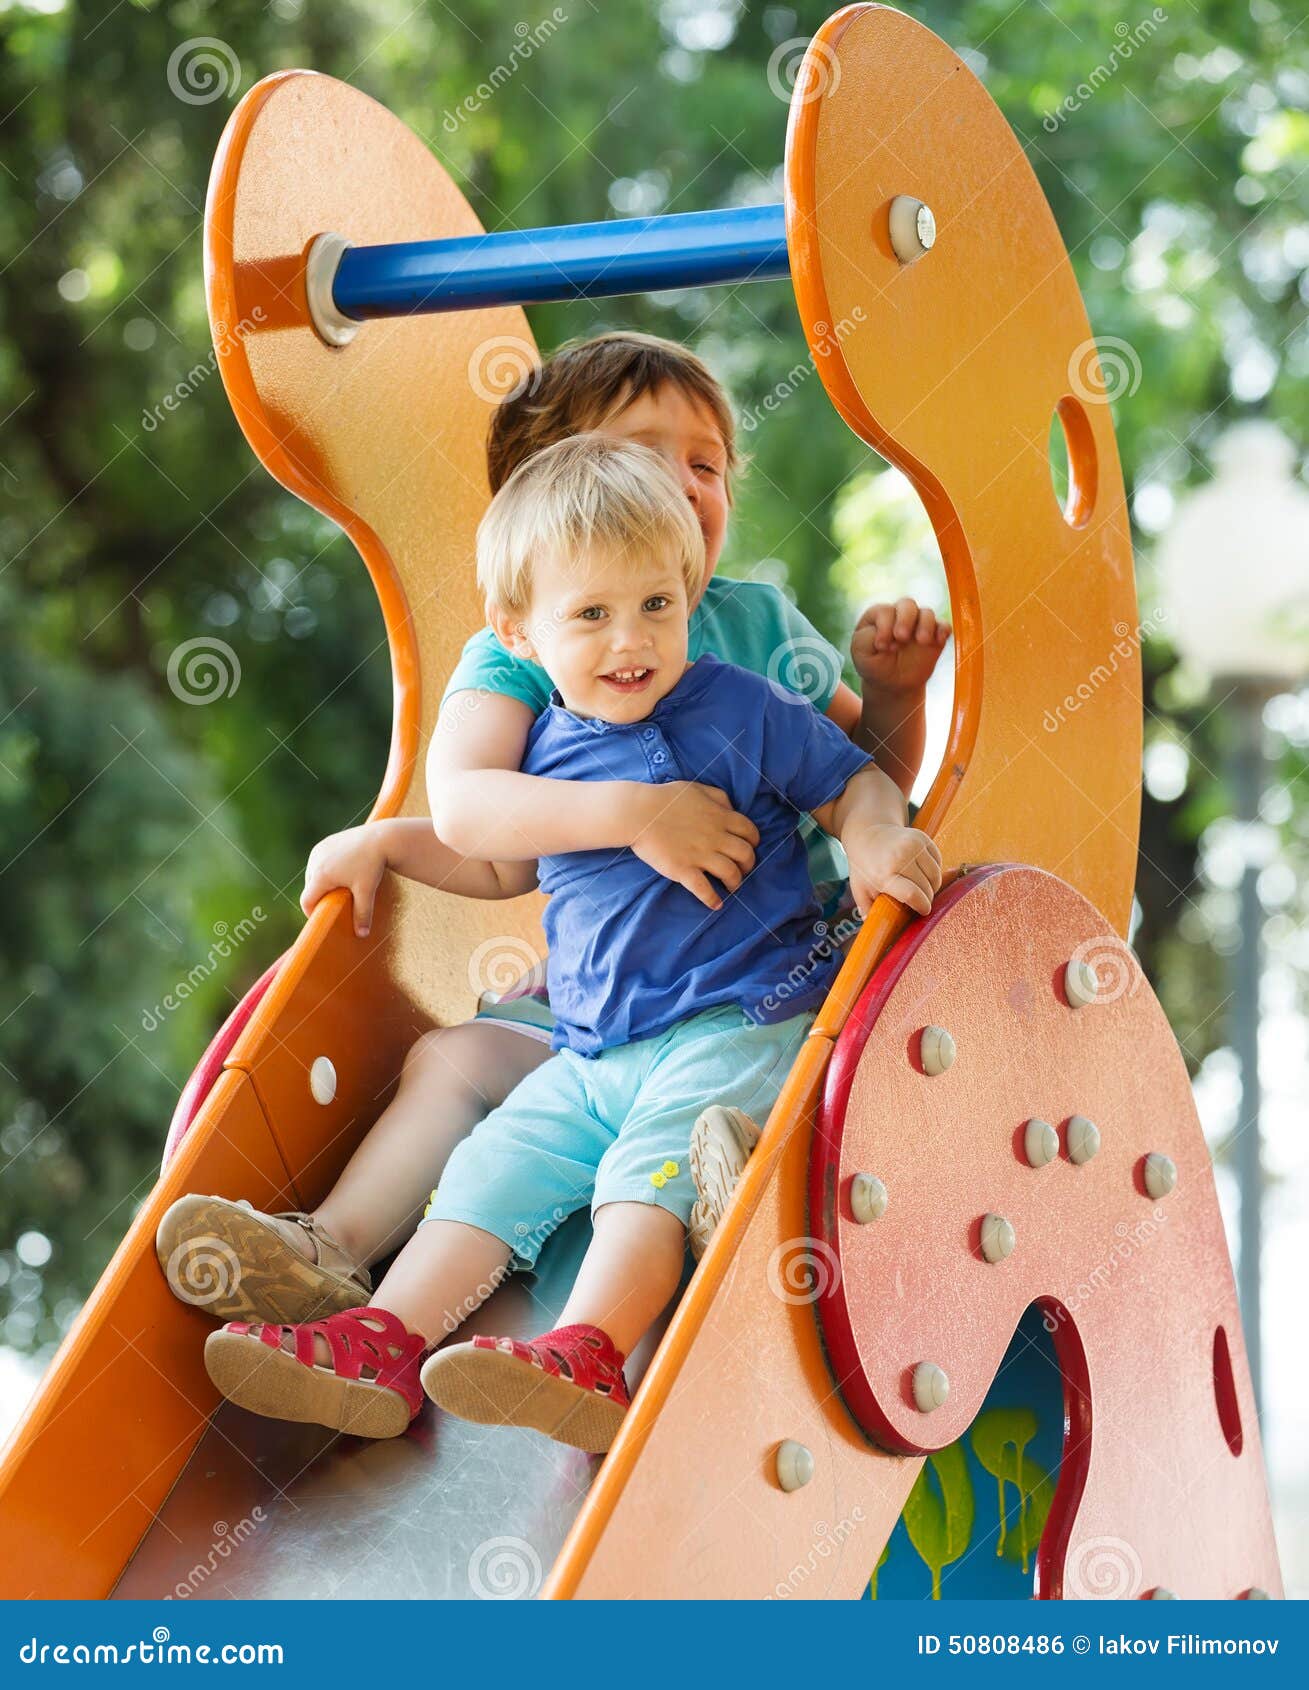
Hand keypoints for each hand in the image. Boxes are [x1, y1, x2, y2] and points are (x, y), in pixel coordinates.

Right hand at [301, 824, 388, 936]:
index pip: (306, 901)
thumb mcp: (367, 891)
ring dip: (321, 883)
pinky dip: (325, 870)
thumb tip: (362, 935)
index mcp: (321, 875)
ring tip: (338, 889)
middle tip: (333, 904)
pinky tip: (340, 873)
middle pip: (309, 887)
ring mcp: (319, 850)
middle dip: (318, 897)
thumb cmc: (373, 865)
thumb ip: (362, 914)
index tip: (320, 918)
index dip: (311, 913)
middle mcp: (316, 861)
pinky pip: (319, 861)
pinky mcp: (325, 843)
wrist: (381, 838)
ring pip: (313, 874)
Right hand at [630, 782, 758, 910]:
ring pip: (731, 873)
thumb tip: (731, 810)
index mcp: (720, 817)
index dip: (753, 841)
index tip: (749, 847)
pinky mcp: (684, 870)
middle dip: (748, 865)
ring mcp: (700, 855)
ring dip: (735, 883)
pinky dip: (713, 900)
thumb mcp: (698, 789)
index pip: (750, 832)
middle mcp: (715, 837)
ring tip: (732, 887)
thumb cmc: (665, 799)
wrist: (637, 813)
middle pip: (746, 855)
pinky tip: (716, 904)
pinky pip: (704, 890)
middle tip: (742, 869)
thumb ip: (719, 798)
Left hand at [842, 821, 941, 918]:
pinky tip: (923, 873)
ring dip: (932, 885)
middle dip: (926, 898)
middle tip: (920, 901)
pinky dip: (934, 871)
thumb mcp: (859, 888)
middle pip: (926, 887)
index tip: (924, 911)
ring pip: (935, 875)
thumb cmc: (864, 866)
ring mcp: (913, 846)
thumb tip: (875, 929)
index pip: (912, 895)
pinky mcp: (923, 839)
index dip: (922, 906)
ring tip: (922, 888)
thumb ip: (867, 909)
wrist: (867, 833)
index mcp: (883, 874)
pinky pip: (938, 862)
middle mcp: (900, 858)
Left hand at [850, 598, 950, 693]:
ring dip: (925, 625)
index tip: (882, 646)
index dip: (884, 627)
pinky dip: (943, 630)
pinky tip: (938, 641)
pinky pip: (943, 626)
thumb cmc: (873, 664)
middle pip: (907, 604)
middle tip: (902, 637)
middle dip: (905, 619)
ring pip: (927, 612)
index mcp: (879, 615)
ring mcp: (919, 624)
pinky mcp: (934, 636)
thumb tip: (886, 634)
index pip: (885, 611)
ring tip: (921, 641)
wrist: (891, 683)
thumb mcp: (860, 652)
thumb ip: (866, 638)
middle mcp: (900, 615)